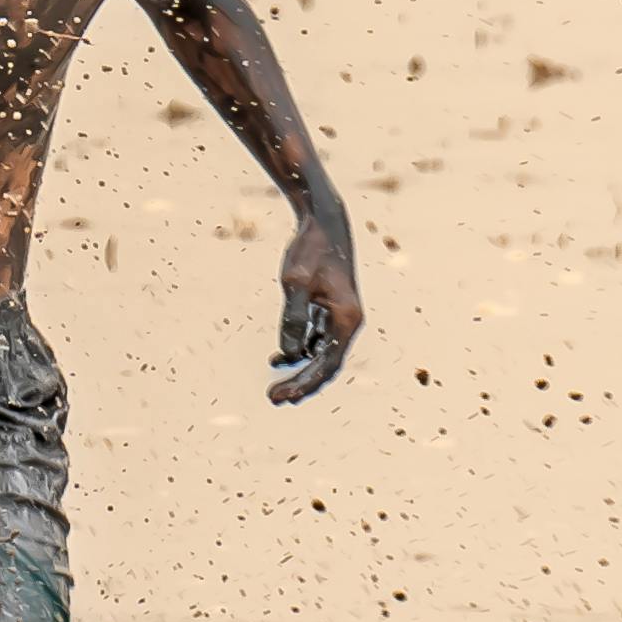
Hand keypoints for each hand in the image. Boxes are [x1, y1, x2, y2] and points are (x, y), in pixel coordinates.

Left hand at [270, 209, 364, 403]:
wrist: (322, 222)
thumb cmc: (311, 249)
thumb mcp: (296, 281)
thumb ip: (293, 317)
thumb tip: (288, 355)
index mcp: (347, 319)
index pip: (328, 364)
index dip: (306, 383)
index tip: (282, 395)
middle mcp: (347, 321)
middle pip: (326, 364)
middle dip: (302, 384)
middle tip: (274, 399)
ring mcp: (337, 315)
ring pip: (320, 354)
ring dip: (300, 372)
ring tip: (277, 391)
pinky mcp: (327, 308)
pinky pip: (314, 339)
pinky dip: (299, 352)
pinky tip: (278, 359)